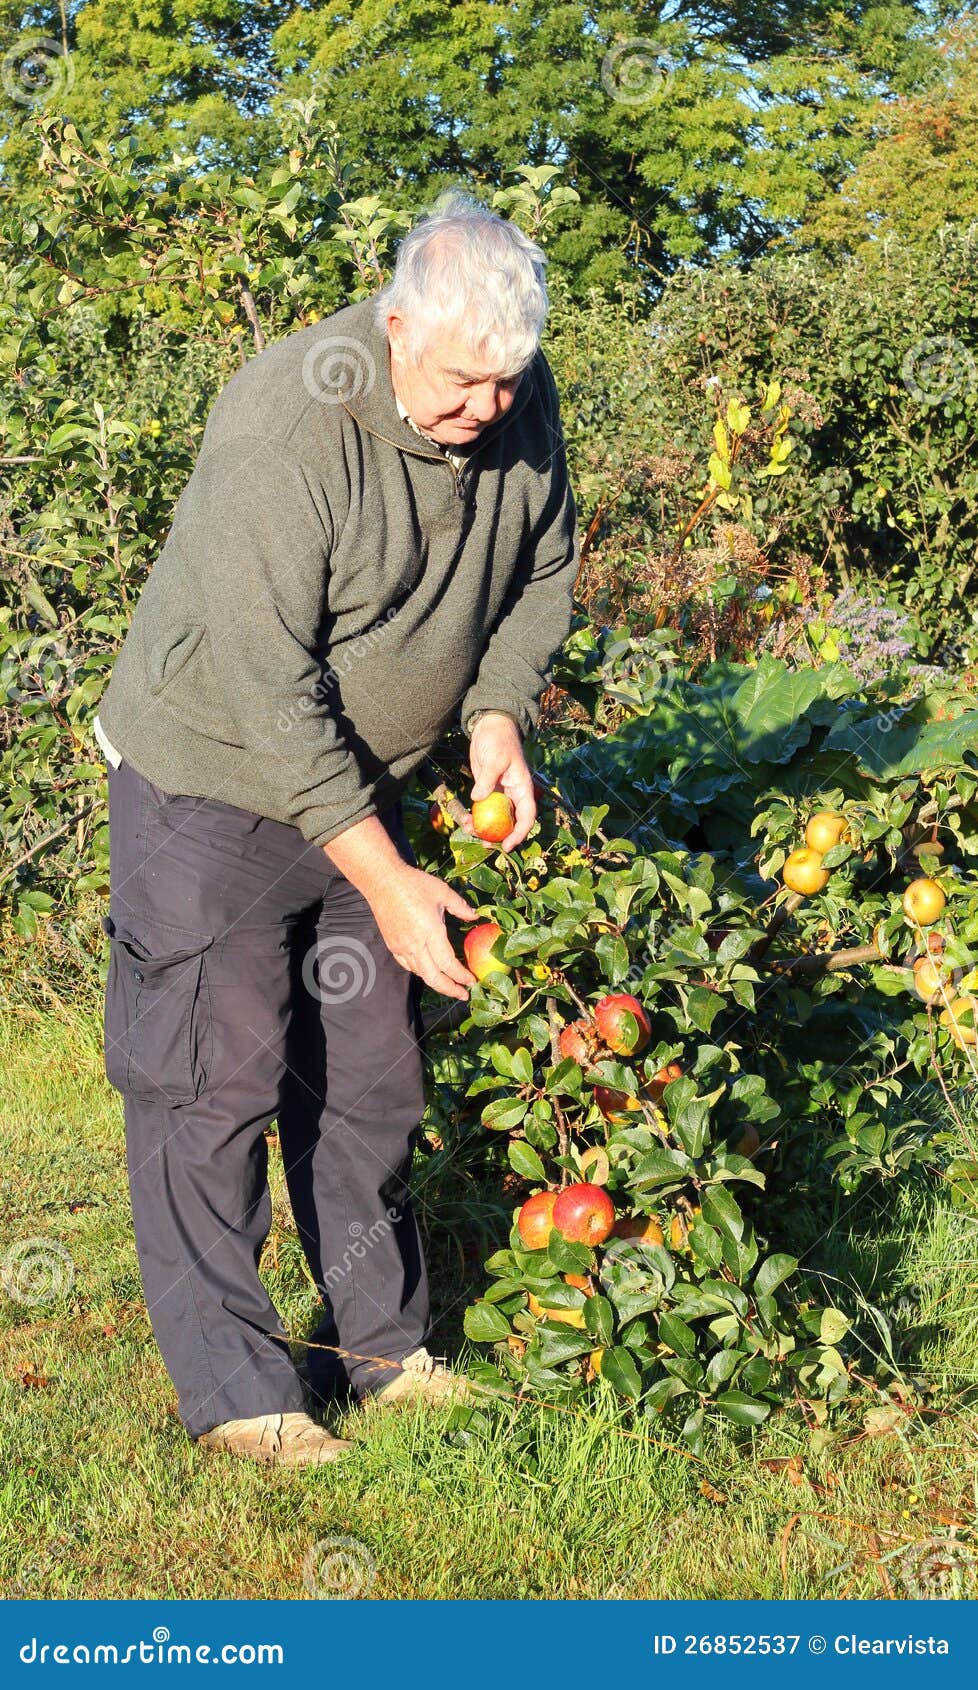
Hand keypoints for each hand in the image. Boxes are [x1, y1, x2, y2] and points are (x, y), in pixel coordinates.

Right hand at [370, 863, 477, 1000]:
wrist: (382, 881)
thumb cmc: (414, 884)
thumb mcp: (443, 892)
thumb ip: (461, 907)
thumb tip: (475, 918)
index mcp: (430, 932)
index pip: (448, 964)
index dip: (461, 976)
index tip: (472, 981)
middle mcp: (415, 944)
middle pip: (434, 977)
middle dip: (450, 989)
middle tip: (464, 994)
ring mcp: (401, 947)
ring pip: (421, 974)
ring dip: (437, 982)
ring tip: (450, 984)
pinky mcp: (393, 945)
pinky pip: (408, 966)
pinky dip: (422, 972)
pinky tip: (430, 971)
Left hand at [467, 711, 535, 850]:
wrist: (490, 727)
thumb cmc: (498, 740)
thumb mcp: (495, 758)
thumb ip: (487, 779)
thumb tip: (477, 798)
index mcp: (523, 788)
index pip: (527, 816)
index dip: (520, 833)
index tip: (508, 845)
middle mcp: (514, 794)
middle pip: (511, 822)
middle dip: (500, 836)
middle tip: (485, 844)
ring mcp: (500, 794)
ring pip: (496, 818)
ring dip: (485, 828)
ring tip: (470, 831)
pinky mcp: (488, 791)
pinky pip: (484, 809)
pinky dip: (476, 817)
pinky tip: (465, 820)